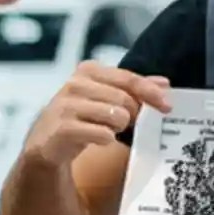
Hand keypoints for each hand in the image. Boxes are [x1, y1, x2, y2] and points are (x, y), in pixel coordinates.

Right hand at [21, 61, 171, 168]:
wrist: (46, 143)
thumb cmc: (80, 118)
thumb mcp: (106, 98)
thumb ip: (133, 89)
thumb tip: (164, 83)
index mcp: (88, 71)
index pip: (128, 78)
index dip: (151, 91)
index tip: (167, 105)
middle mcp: (75, 84)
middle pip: (124, 98)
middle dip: (133, 114)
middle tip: (129, 124)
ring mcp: (66, 105)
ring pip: (115, 114)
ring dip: (119, 126)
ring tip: (109, 129)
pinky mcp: (63, 128)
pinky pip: (102, 133)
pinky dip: (106, 139)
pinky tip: (99, 139)